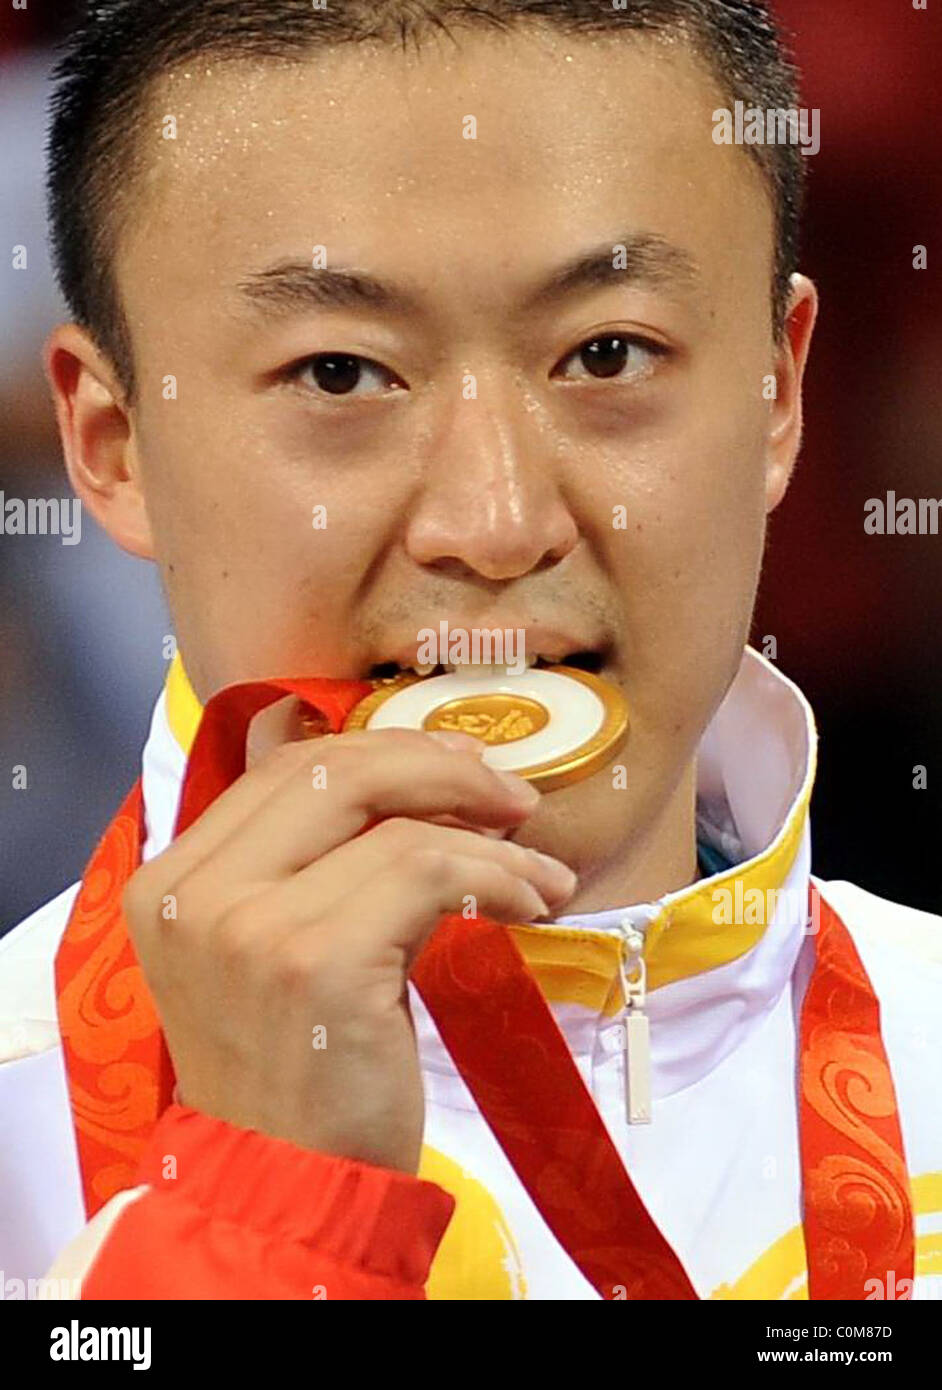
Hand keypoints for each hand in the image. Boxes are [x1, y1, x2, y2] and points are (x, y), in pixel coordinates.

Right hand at [123, 727, 576, 1172]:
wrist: (284, 1191)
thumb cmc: (291, 1073)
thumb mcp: (271, 950)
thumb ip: (309, 863)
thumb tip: (398, 772)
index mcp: (172, 882)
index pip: (284, 769)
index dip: (382, 751)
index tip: (455, 764)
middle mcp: (196, 894)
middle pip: (333, 771)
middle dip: (439, 767)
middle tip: (509, 796)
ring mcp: (249, 928)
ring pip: (398, 827)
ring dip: (494, 843)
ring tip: (540, 877)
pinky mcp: (316, 964)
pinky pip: (431, 875)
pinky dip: (500, 878)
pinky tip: (532, 904)